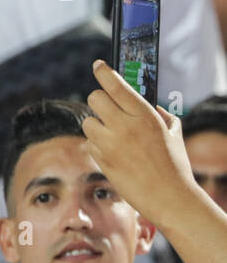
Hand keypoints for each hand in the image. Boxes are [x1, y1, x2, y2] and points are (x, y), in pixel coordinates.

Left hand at [81, 60, 196, 223]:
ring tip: (115, 137)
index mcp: (144, 115)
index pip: (115, 85)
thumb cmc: (175, 163)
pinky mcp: (100, 160)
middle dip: (100, 101)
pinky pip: (90, 144)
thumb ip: (157, 113)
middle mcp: (124, 126)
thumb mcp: (173, 131)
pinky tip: (115, 155)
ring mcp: (109, 144)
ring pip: (88, 122)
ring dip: (97, 126)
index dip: (103, 72)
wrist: (168, 197)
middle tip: (109, 109)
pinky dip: (98, 146)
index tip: (98, 65)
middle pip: (94, 98)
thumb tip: (144, 103)